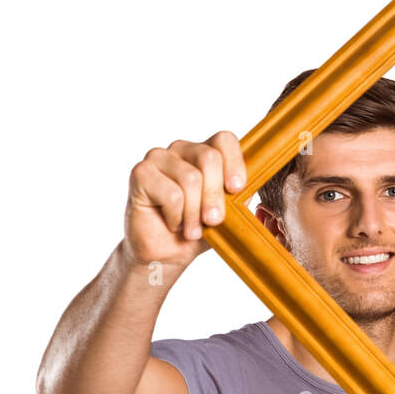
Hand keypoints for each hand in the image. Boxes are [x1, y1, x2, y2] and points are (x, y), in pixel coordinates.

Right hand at [122, 130, 247, 269]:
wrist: (166, 254)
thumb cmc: (197, 229)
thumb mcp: (227, 213)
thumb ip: (239, 195)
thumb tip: (253, 187)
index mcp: (205, 153)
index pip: (224, 139)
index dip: (234, 162)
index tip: (237, 189)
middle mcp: (182, 149)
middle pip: (209, 158)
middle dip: (215, 196)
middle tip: (213, 220)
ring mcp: (159, 158)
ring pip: (191, 178)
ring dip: (194, 212)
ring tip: (191, 229)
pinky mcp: (141, 173)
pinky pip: (171, 193)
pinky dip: (176, 216)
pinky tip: (172, 223)